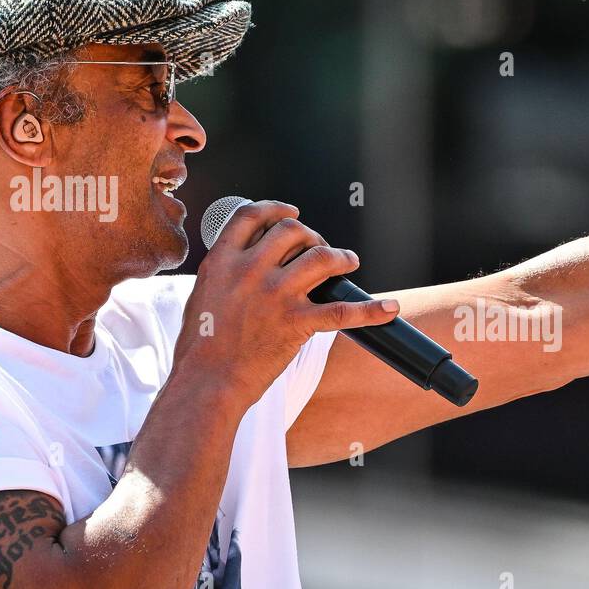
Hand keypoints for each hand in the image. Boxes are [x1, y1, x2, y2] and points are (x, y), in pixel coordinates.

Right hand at [173, 200, 399, 407]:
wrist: (206, 380)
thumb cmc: (200, 346)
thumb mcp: (202, 295)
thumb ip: (225, 273)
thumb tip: (246, 262)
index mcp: (223, 261)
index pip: (252, 216)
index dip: (276, 209)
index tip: (290, 211)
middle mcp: (251, 270)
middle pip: (292, 230)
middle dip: (311, 234)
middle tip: (318, 246)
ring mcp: (276, 295)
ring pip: (321, 257)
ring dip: (340, 256)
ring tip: (349, 261)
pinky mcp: (296, 322)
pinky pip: (343, 311)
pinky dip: (372, 310)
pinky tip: (389, 309)